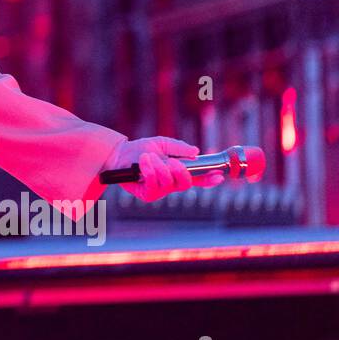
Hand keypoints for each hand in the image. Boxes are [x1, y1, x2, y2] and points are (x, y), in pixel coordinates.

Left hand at [107, 136, 223, 201]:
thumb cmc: (141, 149)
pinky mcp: (147, 195)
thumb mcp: (162, 144)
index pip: (197, 178)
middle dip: (181, 171)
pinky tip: (143, 162)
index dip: (209, 179)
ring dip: (159, 167)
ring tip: (148, 156)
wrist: (119, 154)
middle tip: (172, 161)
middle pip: (186, 184)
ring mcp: (160, 191)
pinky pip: (154, 185)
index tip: (218, 176)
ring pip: (169, 183)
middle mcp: (171, 184)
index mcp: (178, 172)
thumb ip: (178, 147)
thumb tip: (195, 152)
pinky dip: (149, 171)